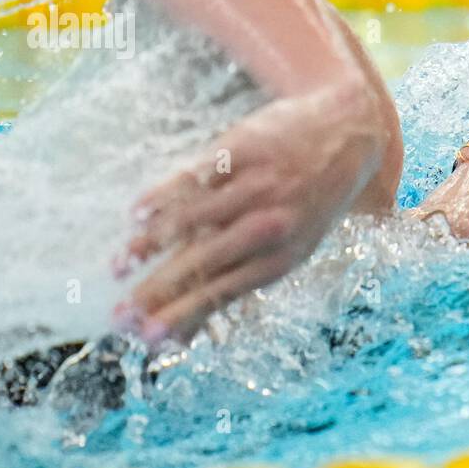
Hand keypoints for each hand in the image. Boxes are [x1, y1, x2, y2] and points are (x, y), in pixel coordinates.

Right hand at [112, 86, 384, 343]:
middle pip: (203, 262)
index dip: (183, 315)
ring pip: (194, 220)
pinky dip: (164, 196)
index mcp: (282, 257)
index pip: (222, 292)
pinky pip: (197, 176)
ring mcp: (258, 185)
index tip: (146, 337)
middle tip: (120, 315)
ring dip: (152, 246)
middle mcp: (271, 224)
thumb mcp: (292, 248)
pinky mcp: (244, 149)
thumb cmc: (309, 202)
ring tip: (119, 266)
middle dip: (158, 292)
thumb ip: (242, 282)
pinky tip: (136, 214)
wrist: (350, 130)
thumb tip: (190, 332)